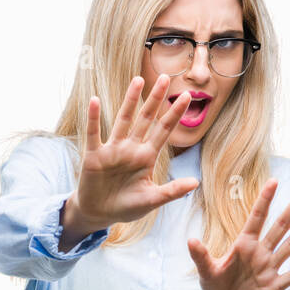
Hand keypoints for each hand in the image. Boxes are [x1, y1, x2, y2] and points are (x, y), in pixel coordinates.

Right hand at [63, 75, 198, 238]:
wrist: (100, 213)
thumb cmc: (127, 206)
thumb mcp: (152, 200)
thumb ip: (172, 191)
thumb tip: (196, 183)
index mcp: (147, 157)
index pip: (164, 131)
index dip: (174, 114)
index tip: (187, 97)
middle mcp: (131, 148)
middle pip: (146, 118)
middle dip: (155, 99)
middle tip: (165, 76)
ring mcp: (113, 150)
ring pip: (123, 119)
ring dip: (130, 100)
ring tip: (138, 80)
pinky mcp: (94, 155)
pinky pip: (94, 133)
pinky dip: (94, 118)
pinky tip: (95, 100)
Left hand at [187, 179, 289, 289]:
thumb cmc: (215, 285)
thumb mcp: (206, 271)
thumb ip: (200, 256)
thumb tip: (190, 240)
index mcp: (244, 244)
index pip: (257, 218)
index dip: (265, 200)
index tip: (274, 181)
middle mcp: (260, 252)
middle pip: (280, 226)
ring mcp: (270, 268)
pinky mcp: (275, 285)